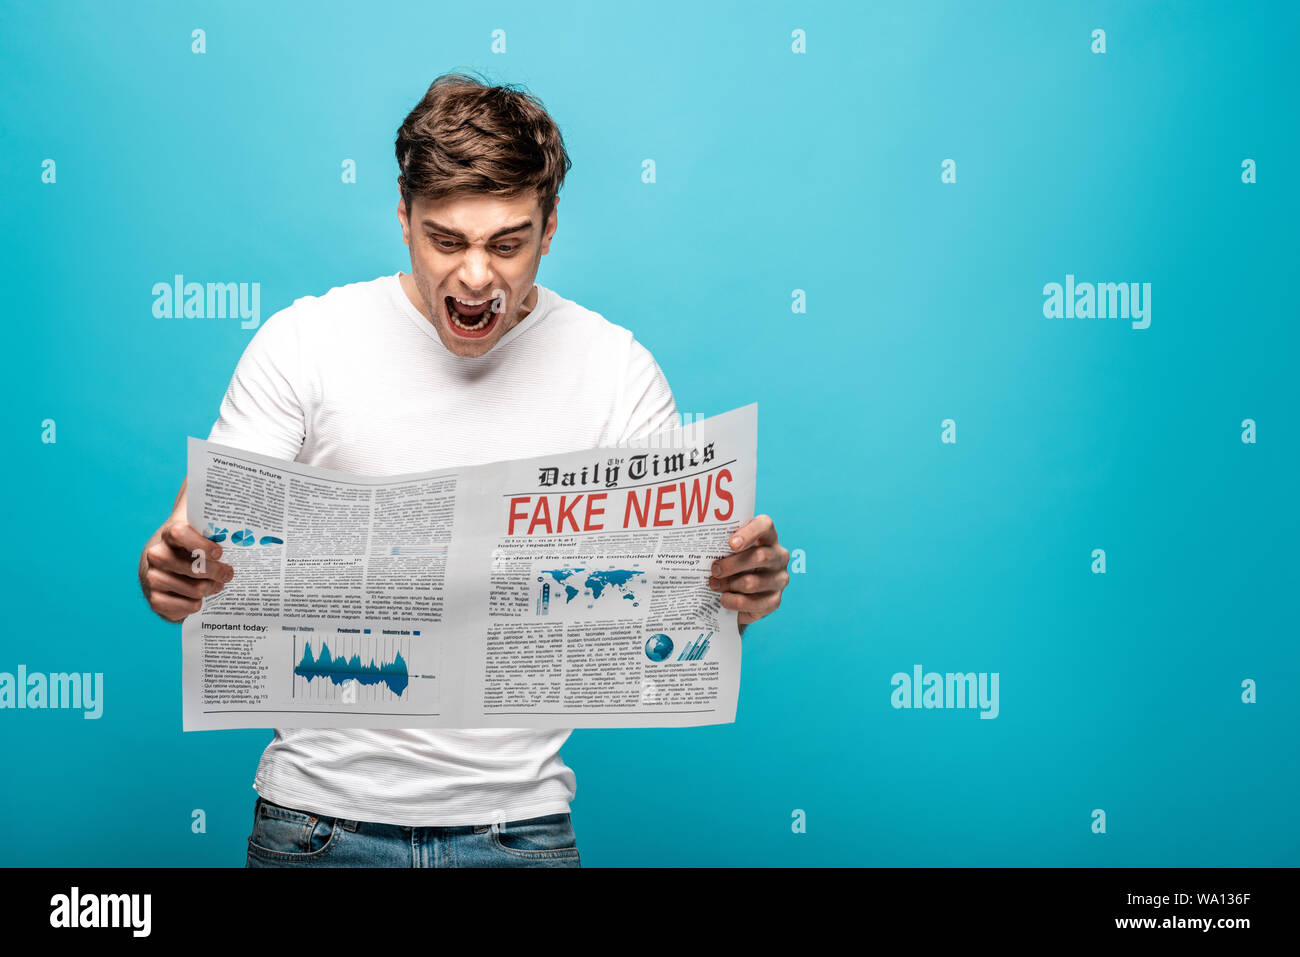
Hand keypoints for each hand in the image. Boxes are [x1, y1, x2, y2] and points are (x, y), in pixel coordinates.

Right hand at [139, 519, 233, 621]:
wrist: (169, 566)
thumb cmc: (193, 549)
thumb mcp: (201, 536)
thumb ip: (217, 534)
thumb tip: (251, 539)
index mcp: (169, 534)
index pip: (179, 533)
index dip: (201, 544)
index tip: (220, 553)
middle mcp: (157, 555)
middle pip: (192, 567)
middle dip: (216, 573)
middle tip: (228, 574)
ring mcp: (153, 577)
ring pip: (193, 589)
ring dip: (209, 589)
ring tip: (217, 586)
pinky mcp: (155, 599)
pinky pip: (182, 607)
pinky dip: (196, 605)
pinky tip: (200, 600)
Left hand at [707, 514, 789, 633]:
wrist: (740, 594)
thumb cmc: (731, 564)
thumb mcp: (727, 551)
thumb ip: (720, 545)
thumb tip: (698, 546)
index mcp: (767, 537)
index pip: (765, 526)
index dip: (749, 533)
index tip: (731, 544)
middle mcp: (779, 556)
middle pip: (759, 556)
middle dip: (732, 564)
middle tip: (714, 569)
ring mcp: (779, 579)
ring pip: (753, 582)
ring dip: (730, 585)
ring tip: (714, 585)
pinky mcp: (775, 600)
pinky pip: (754, 603)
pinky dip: (735, 602)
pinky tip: (724, 599)